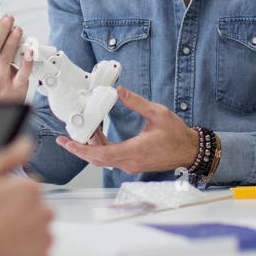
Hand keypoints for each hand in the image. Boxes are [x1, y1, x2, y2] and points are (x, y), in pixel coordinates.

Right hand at [0, 136, 52, 255]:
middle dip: (21, 217)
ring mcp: (43, 239)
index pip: (28, 190)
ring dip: (25, 238)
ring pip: (39, 235)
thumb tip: (27, 143)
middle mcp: (43, 212)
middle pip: (37, 212)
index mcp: (29, 189)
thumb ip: (8, 157)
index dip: (8, 199)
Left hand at [54, 86, 200, 173]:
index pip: (101, 154)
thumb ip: (137, 102)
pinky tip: (99, 134)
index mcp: (135, 150)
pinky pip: (112, 158)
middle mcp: (130, 162)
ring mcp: (131, 164)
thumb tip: (119, 91)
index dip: (82, 149)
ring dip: (91, 147)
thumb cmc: (177, 134)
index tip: (68, 142)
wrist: (190, 150)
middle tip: (65, 139)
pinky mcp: (134, 163)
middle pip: (97, 159)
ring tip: (84, 130)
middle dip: (80, 149)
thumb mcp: (158, 113)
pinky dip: (101, 148)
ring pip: (104, 159)